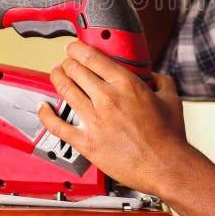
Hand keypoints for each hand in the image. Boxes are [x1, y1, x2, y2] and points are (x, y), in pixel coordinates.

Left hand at [37, 41, 187, 195]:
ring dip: (57, 78)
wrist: (166, 167)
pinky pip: (57, 125)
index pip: (92, 57)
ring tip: (55, 74)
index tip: (73, 48)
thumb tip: (153, 77)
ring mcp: (94, 120)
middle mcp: (107, 98)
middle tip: (65, 62)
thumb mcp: (171, 98)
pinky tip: (43, 107)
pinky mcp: (86, 141)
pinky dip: (46, 114)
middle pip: (75, 70)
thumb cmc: (169, 137)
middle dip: (67, 62)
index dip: (77, 49)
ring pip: (65, 90)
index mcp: (126, 84)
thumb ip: (161, 81)